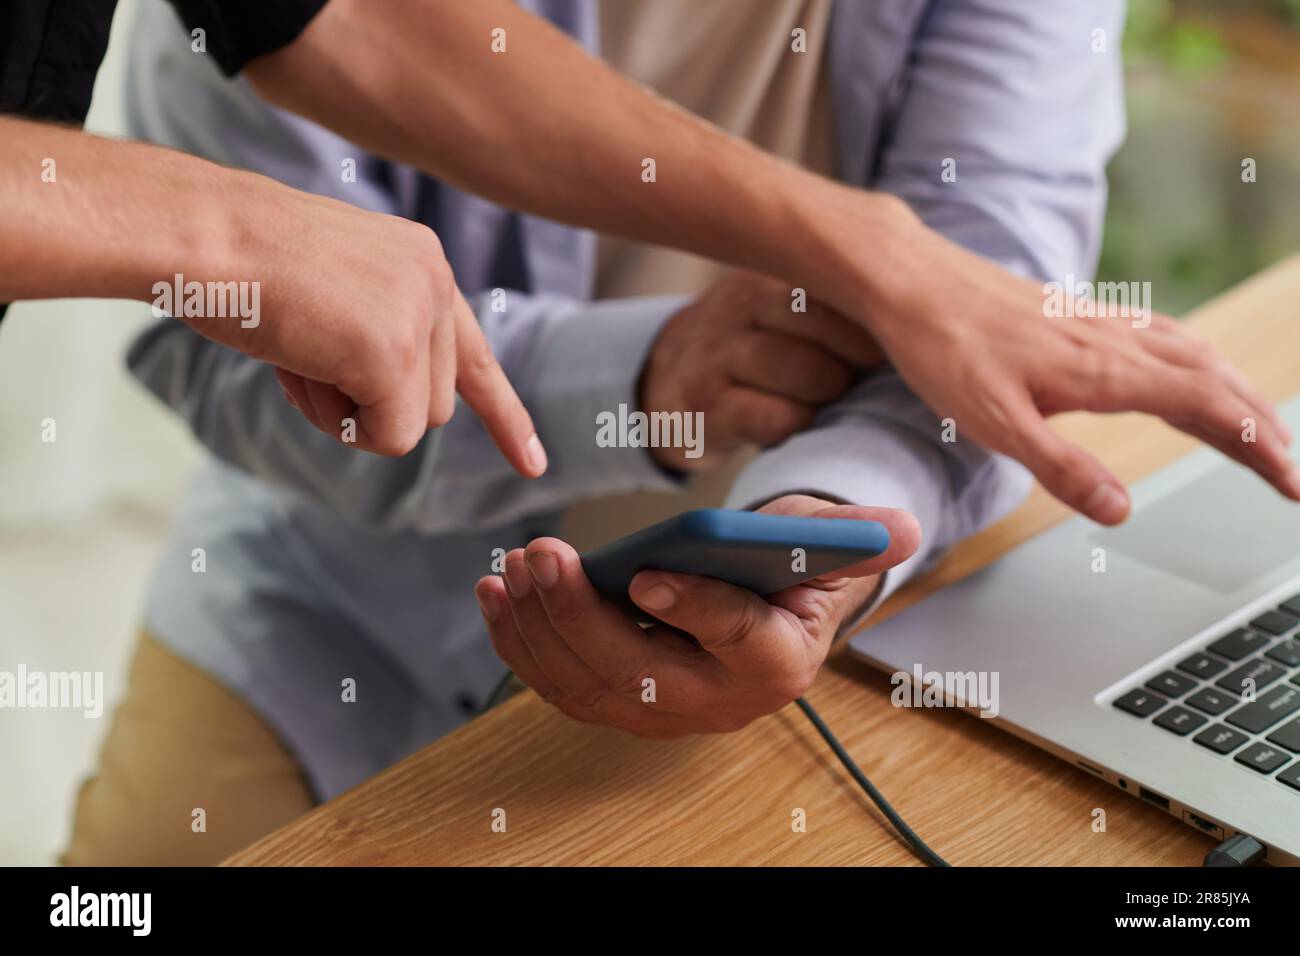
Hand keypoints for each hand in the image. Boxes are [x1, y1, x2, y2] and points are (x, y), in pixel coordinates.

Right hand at [193, 172, 545, 470]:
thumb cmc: (241, 265)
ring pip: (413, 426)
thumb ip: (378, 337)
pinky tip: (303, 366)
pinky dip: (342, 424)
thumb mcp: (331, 292)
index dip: (503, 414)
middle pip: (433, 404)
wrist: (201, 233)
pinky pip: (387, 437)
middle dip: (370, 404)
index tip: (534, 463)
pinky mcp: (394, 351)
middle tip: (306, 355)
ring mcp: (419, 315)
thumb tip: (393, 413)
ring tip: (301, 353)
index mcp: (422, 263)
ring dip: (350, 414)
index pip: (474, 354)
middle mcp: (435, 282)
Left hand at [474, 494, 919, 736]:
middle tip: (543, 558)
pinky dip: (522, 642)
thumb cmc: (792, 573)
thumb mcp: (827, 547)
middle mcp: (717, 703)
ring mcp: (661, 711)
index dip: (694, 610)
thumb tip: (900, 526)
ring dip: (540, 628)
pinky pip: (560, 684)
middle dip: (580, 617)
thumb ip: (855, 537)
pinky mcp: (618, 703)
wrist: (764, 609)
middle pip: (639, 674)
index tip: (646, 578)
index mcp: (778, 665)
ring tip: (515, 568)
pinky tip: (498, 593)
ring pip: (587, 685)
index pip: (736, 641)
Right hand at [638, 271, 883, 471]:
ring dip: (829, 395)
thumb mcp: (785, 307)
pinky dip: (795, 425)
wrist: (665, 385)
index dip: (882, 317)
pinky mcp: (703, 404)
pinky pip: (774, 416)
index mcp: (774, 270)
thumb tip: (929, 316)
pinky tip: (790, 422)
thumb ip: (840, 300)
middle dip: (861, 360)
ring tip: (822, 399)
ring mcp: (718, 352)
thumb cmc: (756, 350)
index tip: (898, 342)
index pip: (846, 279)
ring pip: (808, 373)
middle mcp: (743, 302)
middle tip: (856, 377)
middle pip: (832, 324)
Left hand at [832, 198, 1297, 523]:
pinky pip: (1161, 333)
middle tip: (1291, 470)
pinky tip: (1191, 367)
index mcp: (1103, 371)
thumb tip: (1123, 511)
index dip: (1256, 445)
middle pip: (1213, 380)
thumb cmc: (945, 352)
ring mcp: (1099, 322)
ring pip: (1192, 353)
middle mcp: (1114, 340)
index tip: (1292, 481)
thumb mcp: (995, 425)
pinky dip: (1197, 358)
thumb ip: (1061, 469)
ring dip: (1234, 391)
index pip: (1205, 409)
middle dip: (1260, 425)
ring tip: (1260, 426)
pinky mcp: (1079, 313)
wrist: (913, 282)